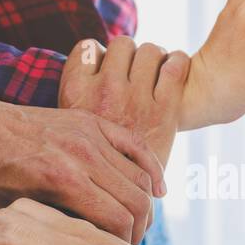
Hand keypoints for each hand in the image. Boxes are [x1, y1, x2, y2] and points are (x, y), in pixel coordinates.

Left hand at [0, 61, 163, 242]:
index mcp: (61, 181)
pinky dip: (152, 169)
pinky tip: (158, 190)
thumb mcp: (1, 218)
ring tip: (138, 225)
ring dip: (144, 205)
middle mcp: (81, 155)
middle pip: (136, 202)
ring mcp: (88, 134)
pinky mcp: (91, 121)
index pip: (117, 222)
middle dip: (139, 229)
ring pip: (140, 177)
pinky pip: (137, 146)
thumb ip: (30, 241)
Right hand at [60, 36, 187, 168]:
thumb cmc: (80, 171)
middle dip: (131, 55)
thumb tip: (85, 69)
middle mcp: (103, 92)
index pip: (88, 48)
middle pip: (123, 44)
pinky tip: (174, 72)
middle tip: (138, 70)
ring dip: (155, 57)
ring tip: (157, 72)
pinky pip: (176, 65)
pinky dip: (177, 63)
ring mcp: (134, 100)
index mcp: (75, 94)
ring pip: (150, 50)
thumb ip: (75, 110)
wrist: (114, 200)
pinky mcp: (165, 110)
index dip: (99, 54)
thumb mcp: (67, 137)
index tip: (106, 65)